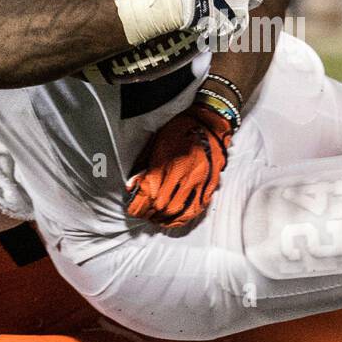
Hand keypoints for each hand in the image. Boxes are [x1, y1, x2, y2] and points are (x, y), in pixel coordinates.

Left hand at [126, 104, 232, 228]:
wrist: (209, 121)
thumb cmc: (180, 129)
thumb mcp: (156, 143)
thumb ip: (142, 165)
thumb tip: (131, 186)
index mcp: (168, 164)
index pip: (149, 195)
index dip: (138, 207)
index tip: (133, 210)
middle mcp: (184, 175)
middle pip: (164, 206)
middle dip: (151, 214)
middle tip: (144, 215)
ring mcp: (199, 181)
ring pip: (181, 211)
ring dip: (167, 219)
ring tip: (158, 220)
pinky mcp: (210, 184)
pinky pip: (198, 207)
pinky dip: (184, 217)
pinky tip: (176, 218)